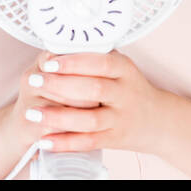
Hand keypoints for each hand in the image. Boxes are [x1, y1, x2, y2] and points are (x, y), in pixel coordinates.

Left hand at [17, 50, 168, 155]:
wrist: (156, 120)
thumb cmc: (130, 88)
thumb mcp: (119, 67)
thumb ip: (94, 57)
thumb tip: (56, 48)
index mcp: (125, 69)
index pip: (101, 62)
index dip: (74, 62)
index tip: (49, 61)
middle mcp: (125, 94)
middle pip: (93, 89)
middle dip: (60, 85)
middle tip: (34, 81)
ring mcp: (120, 118)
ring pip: (89, 120)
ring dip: (58, 117)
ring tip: (33, 113)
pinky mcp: (114, 139)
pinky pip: (88, 142)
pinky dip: (66, 143)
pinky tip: (45, 140)